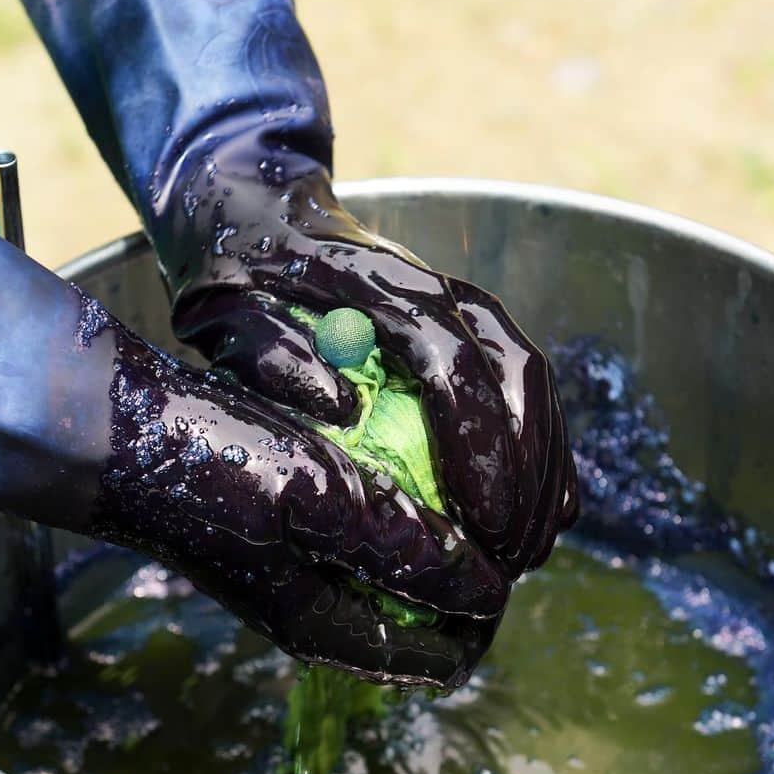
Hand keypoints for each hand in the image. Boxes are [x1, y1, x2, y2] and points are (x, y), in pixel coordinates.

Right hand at [89, 319, 509, 688]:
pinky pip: (375, 542)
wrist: (129, 436)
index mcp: (329, 627)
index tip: (516, 551)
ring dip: (443, 543)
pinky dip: (406, 514)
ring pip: (406, 580)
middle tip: (495, 509)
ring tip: (461, 484)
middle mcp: (323, 613)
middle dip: (473, 575)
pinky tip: (410, 462)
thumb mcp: (319, 503)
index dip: (492, 611)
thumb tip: (491, 592)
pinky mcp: (296, 537)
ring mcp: (307, 576)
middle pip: (430, 620)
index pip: (444, 654)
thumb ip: (406, 552)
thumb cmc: (215, 467)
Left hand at [156, 126, 578, 580]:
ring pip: (532, 382)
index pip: (455, 368)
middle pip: (516, 377)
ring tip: (531, 547)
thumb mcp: (230, 314)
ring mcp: (462, 304)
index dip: (478, 450)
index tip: (483, 527)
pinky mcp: (469, 323)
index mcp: (385, 289)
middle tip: (514, 558)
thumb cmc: (239, 276)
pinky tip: (539, 506)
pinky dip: (540, 445)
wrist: (266, 215)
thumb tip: (339, 409)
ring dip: (543, 466)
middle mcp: (442, 291)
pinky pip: (523, 384)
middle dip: (525, 474)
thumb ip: (273, 355)